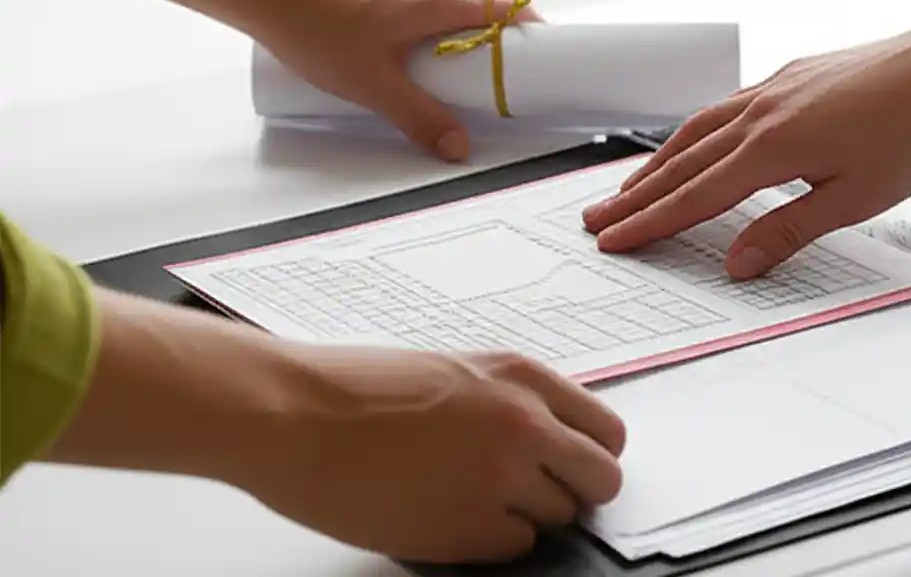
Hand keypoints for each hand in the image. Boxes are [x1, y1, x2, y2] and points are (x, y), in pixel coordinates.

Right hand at [245, 347, 625, 563]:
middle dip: (576, 492)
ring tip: (466, 495)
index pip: (608, 431)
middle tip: (533, 493)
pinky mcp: (466, 531)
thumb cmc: (353, 388)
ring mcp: (499, 481)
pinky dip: (490, 542)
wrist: (290, 414)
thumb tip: (552, 443)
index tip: (570, 465)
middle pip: (602, 481)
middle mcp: (524, 426)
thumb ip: (512, 403)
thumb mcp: (455, 372)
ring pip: (558, 519)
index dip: (590, 454)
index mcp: (521, 378)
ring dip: (525, 516)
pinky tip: (446, 514)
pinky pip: (513, 549)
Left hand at [246, 0, 537, 161]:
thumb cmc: (312, 25)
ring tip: (481, 45)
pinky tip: (430, 31)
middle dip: (516, 20)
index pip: (508, 9)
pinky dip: (451, 0)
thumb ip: (419, 118)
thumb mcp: (372, 86)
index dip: (534, 32)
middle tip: (519, 58)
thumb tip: (456, 147)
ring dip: (485, 5)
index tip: (548, 58)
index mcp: (436, 1)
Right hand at [581, 11, 910, 278]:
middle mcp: (760, 115)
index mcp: (773, 150)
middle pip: (682, 163)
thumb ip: (788, 230)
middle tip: (596, 219)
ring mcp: (771, 91)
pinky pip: (722, 109)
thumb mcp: (855, 199)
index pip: (696, 197)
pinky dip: (692, 133)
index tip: (614, 241)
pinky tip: (692, 143)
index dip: (650, 224)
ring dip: (657, 163)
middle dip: (635, 196)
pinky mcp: (787, 77)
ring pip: (695, 130)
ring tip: (630, 188)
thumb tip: (737, 264)